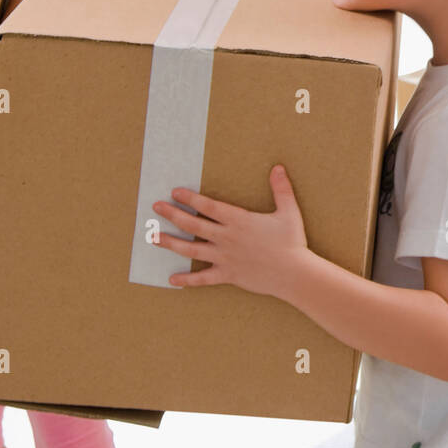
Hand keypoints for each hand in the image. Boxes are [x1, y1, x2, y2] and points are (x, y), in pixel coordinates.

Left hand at [152, 165, 309, 297]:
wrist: (294, 274)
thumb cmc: (291, 242)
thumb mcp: (288, 211)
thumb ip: (281, 189)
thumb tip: (278, 167)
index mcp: (238, 220)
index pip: (208, 206)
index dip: (190, 198)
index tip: (175, 192)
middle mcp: (227, 238)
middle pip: (193, 225)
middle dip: (172, 215)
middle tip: (155, 207)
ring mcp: (225, 258)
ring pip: (191, 249)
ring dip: (171, 243)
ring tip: (153, 238)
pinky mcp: (227, 276)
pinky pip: (203, 279)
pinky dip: (187, 280)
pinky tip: (172, 279)